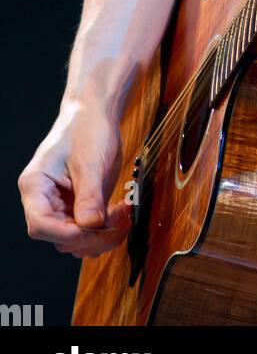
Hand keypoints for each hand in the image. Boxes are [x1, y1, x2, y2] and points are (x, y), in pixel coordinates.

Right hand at [18, 100, 131, 258]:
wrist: (97, 114)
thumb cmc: (87, 128)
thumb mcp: (90, 162)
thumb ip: (89, 196)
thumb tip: (89, 226)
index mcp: (35, 185)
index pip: (39, 224)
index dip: (64, 232)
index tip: (90, 228)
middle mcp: (45, 200)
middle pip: (60, 237)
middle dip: (91, 234)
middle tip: (117, 219)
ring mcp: (63, 205)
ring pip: (77, 239)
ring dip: (102, 236)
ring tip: (123, 216)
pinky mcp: (80, 206)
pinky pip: (90, 230)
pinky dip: (107, 229)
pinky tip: (122, 214)